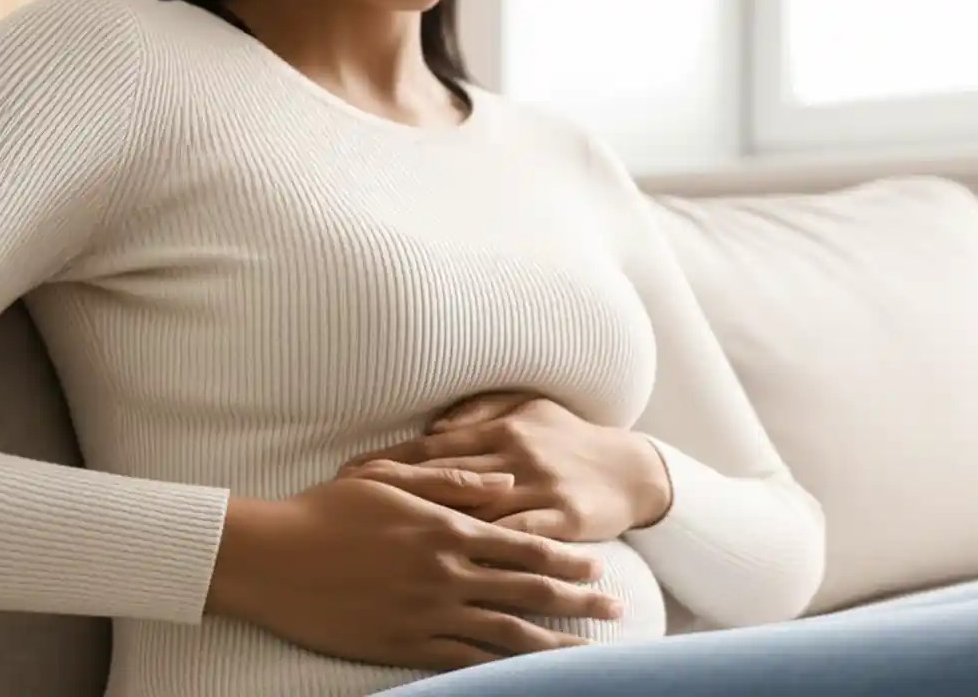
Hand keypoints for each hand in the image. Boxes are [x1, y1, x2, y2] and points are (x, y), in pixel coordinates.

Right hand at [205, 478, 621, 671]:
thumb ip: (454, 481)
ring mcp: (426, 613)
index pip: (523, 545)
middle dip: (577, 600)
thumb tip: (507, 483)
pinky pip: (463, 660)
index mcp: (446, 529)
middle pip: (527, 590)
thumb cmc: (328, 510)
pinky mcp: (403, 644)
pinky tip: (526, 673)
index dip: (565, 558)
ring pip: (505, 631)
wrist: (275, 557)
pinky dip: (500, 668)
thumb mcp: (391, 479)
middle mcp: (446, 573)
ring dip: (553, 641)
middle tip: (615, 609)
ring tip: (588, 650)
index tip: (598, 566)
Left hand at [344, 395, 673, 541]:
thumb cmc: (568, 438)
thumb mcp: (526, 409)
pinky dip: (486, 552)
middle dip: (394, 496)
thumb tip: (432, 426)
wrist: (631, 469)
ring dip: (431, 528)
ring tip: (388, 547)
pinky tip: (454, 568)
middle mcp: (514, 455)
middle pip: (443, 478)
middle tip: (348, 511)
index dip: (387, 462)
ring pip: (475, 510)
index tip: (346, 477)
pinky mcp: (564, 517)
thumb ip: (478, 411)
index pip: (430, 447)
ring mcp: (540, 487)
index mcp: (499, 428)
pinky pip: (518, 539)